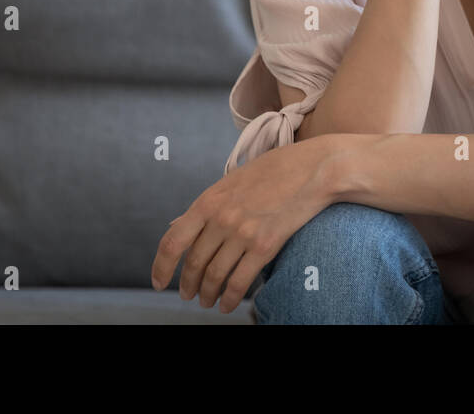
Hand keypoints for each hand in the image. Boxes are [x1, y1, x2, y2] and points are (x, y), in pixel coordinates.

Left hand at [150, 138, 334, 313]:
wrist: (313, 169)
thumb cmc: (275, 170)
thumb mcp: (232, 180)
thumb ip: (207, 205)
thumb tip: (178, 225)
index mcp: (208, 201)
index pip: (173, 241)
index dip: (161, 267)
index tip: (159, 282)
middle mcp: (221, 219)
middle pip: (194, 263)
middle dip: (188, 284)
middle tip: (188, 294)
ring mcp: (242, 233)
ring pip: (215, 276)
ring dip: (207, 294)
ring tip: (207, 302)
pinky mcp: (265, 246)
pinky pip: (239, 281)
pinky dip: (230, 298)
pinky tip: (228, 305)